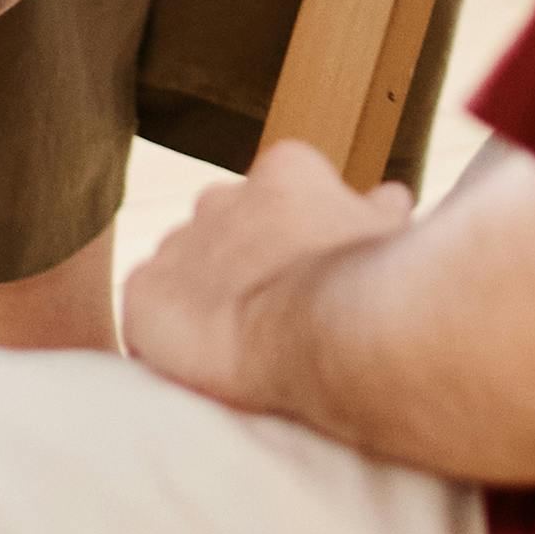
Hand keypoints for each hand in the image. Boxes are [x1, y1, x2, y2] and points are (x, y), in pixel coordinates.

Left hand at [120, 138, 408, 417]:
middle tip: (268, 311)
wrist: (321, 327)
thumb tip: (390, 197)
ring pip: (184, 268)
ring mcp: (180, 243)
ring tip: (232, 345)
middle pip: (225, 227)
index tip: (306, 272)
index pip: (279, 193)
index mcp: (284, 170)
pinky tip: (193, 362)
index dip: (291, 237)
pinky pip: (146, 311)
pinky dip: (164, 334)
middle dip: (241, 262)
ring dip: (201, 298)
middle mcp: (223, 196)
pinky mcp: (144, 292)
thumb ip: (379, 210)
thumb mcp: (389, 234)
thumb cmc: (366, 280)